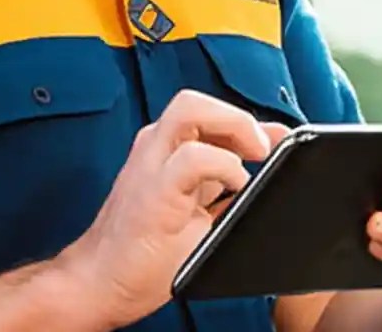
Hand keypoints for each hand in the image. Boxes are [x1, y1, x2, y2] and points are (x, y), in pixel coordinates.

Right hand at [55, 90, 287, 328]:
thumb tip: (267, 153)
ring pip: (189, 109)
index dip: (248, 122)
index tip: (279, 140)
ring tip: (254, 156)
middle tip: (263, 148)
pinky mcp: (153, 191)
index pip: (208, 114)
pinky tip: (235, 186)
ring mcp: (150, 164)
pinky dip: (224, 165)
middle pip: (195, 100)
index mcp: (165, 150)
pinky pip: (193, 157)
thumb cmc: (146, 249)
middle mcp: (155, 147)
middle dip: (239, 117)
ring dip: (233, 126)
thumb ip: (226, 176)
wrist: (101, 281)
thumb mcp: (198, 206)